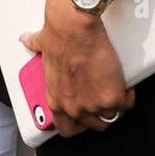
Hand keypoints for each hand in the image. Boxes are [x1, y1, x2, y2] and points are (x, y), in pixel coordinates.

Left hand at [20, 0, 134, 136]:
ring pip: (112, 116)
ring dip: (116, 104)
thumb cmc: (59, 35)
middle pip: (95, 125)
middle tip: (106, 96)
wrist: (74, 27)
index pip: (67, 128)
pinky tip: (124, 81)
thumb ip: (34, 46)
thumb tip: (26, 38)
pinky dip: (128, 93)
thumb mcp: (41, 47)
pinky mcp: (113, 98)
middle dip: (102, 112)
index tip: (86, 114)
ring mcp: (94, 105)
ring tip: (116, 87)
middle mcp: (74, 108)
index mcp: (56, 100)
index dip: (79, 123)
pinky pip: (127, 104)